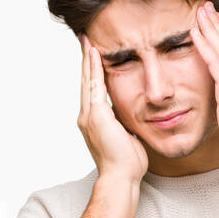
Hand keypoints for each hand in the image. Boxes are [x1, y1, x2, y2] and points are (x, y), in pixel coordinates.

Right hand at [78, 33, 147, 183]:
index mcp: (94, 121)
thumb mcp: (127, 137)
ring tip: (87, 41)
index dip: (92, 72)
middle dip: (85, 60)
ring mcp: (89, 116)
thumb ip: (125, 124)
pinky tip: (94, 54)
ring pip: (87, 80)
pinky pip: (94, 86)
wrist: (121, 178)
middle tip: (85, 40)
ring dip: (87, 59)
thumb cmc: (127, 163)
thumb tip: (133, 118)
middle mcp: (87, 116)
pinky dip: (93, 69)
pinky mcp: (96, 116)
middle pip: (85, 81)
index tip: (94, 55)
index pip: (92, 90)